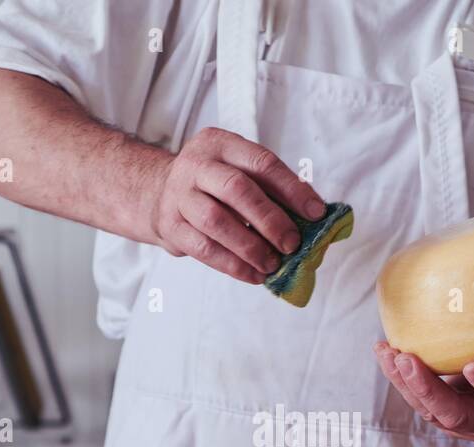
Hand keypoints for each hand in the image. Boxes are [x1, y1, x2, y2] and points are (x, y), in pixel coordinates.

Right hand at [144, 127, 326, 283]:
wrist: (156, 192)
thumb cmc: (212, 184)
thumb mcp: (237, 170)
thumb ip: (271, 187)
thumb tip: (313, 216)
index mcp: (220, 144)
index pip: (262, 163)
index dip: (293, 189)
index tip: (316, 213)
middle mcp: (196, 164)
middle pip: (237, 189)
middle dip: (270, 219)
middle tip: (292, 243)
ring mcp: (179, 195)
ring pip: (217, 222)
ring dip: (251, 247)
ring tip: (273, 263)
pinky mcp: (170, 225)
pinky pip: (204, 249)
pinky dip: (233, 265)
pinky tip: (254, 274)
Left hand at [373, 333, 473, 441]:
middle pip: (455, 415)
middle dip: (429, 389)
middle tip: (410, 361)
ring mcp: (462, 421)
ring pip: (428, 409)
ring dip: (405, 382)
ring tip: (389, 352)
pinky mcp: (440, 411)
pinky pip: (416, 397)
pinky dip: (398, 375)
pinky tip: (384, 350)